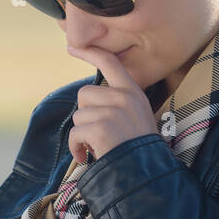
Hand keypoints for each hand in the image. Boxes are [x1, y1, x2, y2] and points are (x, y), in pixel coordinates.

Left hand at [65, 46, 158, 163]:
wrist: (147, 172)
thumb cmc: (138, 148)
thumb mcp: (136, 116)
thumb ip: (116, 101)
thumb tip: (87, 98)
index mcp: (132, 91)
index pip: (110, 62)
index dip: (89, 52)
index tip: (71, 46)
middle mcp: (124, 97)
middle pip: (84, 94)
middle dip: (85, 114)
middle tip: (99, 131)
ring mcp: (113, 112)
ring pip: (78, 115)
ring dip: (82, 133)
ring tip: (97, 145)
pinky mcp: (102, 128)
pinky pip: (74, 133)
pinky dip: (75, 147)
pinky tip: (86, 156)